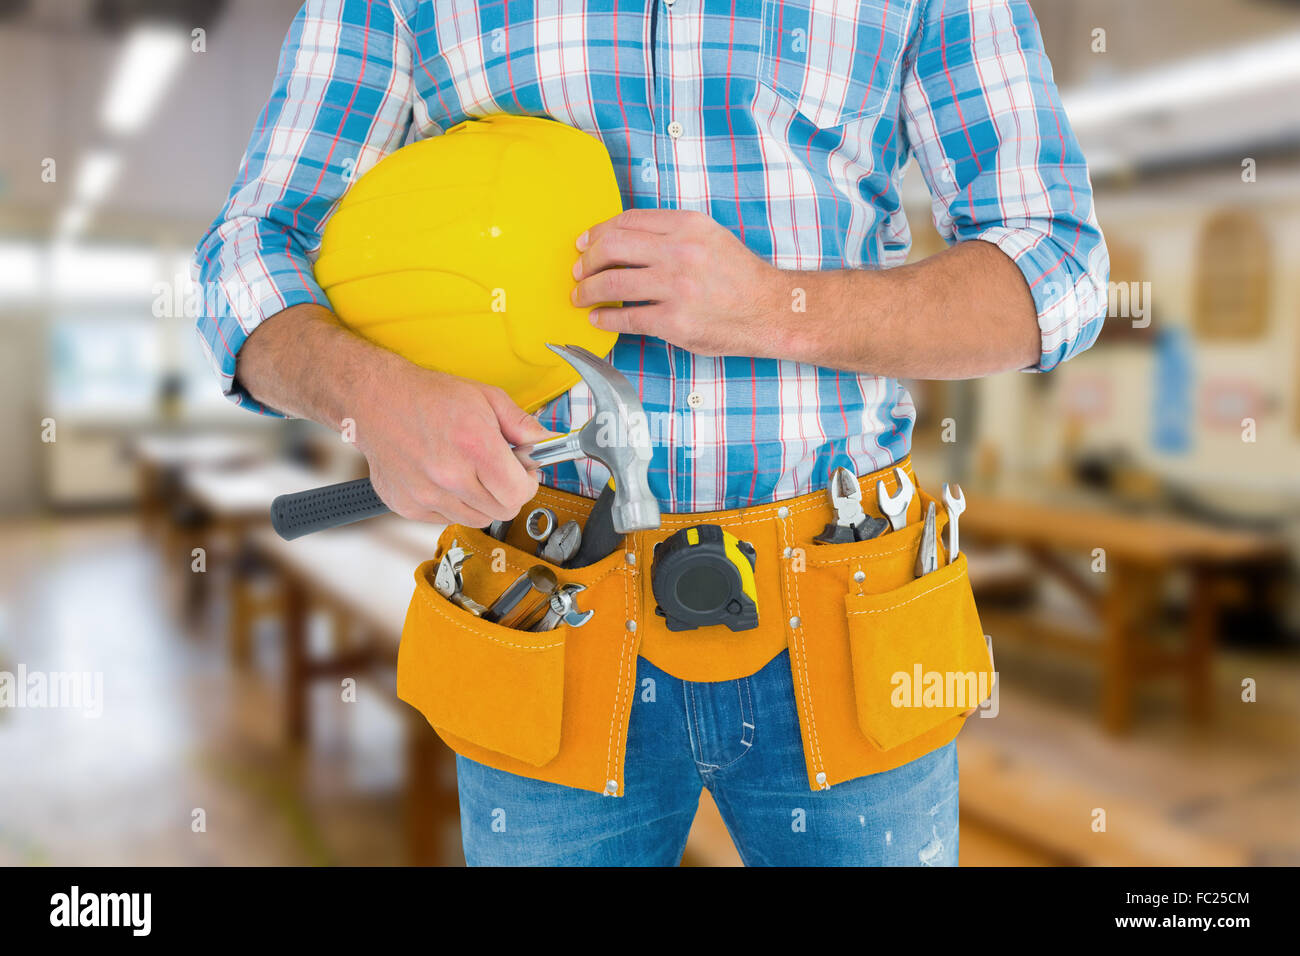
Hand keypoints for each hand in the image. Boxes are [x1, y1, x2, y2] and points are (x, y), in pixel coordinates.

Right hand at [351, 360, 556, 525]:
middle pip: (502, 511)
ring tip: (472, 474)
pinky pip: (447, 519)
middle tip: (500, 473)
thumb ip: (520, 423)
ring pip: (476, 520)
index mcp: (474, 447)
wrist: (376, 400)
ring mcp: (426, 494)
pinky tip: (447, 480)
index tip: (524, 474)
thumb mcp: (485, 397)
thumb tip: (543, 442)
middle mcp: (450, 476)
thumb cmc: (427, 396)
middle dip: (508, 494)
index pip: (518, 493)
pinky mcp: (407, 506)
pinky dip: (454, 505)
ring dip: (482, 502)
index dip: (528, 484)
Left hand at [571, 209, 784, 356]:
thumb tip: (623, 240)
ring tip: (580, 297)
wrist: (772, 310)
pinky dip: (605, 318)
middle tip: (577, 271)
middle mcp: (680, 252)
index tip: (585, 243)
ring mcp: (676, 287)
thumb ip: (671, 233)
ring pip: (612, 283)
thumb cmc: (739, 277)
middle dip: (586, 260)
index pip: (627, 221)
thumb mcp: (710, 237)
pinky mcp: (675, 321)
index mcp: (687, 226)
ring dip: (587, 290)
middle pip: (612, 247)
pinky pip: (626, 318)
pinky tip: (597, 318)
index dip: (598, 231)